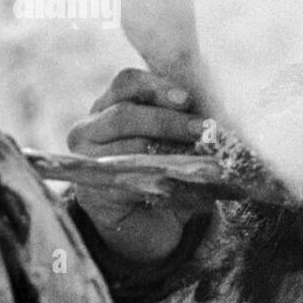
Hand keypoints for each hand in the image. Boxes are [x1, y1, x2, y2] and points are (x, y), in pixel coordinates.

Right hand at [67, 68, 210, 262]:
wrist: (147, 220)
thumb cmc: (162, 167)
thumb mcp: (171, 137)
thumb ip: (183, 118)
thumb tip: (214, 117)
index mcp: (111, 104)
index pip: (127, 82)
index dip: (157, 86)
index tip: (187, 99)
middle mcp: (91, 128)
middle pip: (124, 115)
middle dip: (168, 121)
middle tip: (203, 130)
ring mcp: (88, 160)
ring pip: (127, 149)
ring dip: (170, 155)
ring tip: (204, 163)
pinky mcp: (94, 191)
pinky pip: (129, 183)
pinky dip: (163, 184)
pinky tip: (190, 188)